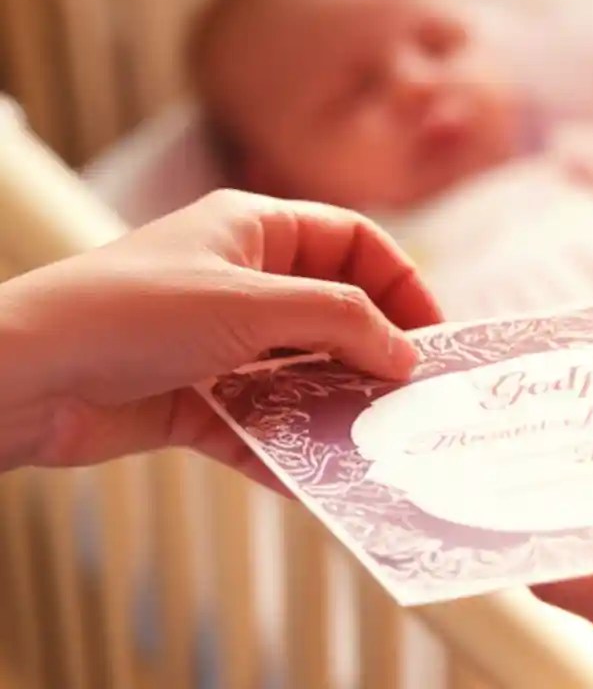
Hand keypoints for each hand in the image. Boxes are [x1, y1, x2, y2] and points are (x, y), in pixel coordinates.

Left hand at [0, 190, 439, 484]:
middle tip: (416, 394)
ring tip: (378, 440)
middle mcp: (243, 283)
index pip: (353, 242)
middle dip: (375, 353)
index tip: (434, 333)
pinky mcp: (197, 400)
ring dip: (337, 407)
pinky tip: (316, 479)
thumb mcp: (253, 304)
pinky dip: (289, 451)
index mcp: (255, 230)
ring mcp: (220, 344)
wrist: (25, 377)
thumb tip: (405, 352)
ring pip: (302, 374)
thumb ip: (339, 322)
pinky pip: (262, 426)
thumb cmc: (130, 312)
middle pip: (334, 312)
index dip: (402, 282)